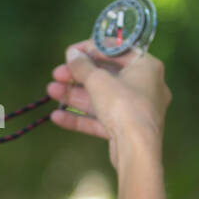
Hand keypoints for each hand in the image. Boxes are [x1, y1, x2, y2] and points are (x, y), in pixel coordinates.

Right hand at [46, 38, 170, 170]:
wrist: (137, 149)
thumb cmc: (123, 105)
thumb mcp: (98, 80)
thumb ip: (82, 66)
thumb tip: (72, 54)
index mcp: (147, 66)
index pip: (117, 51)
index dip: (90, 49)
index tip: (70, 53)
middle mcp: (145, 86)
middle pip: (106, 76)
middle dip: (78, 76)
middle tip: (56, 74)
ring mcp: (136, 110)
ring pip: (101, 99)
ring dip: (75, 95)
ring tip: (51, 91)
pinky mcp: (126, 130)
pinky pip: (102, 119)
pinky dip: (81, 116)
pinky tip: (56, 116)